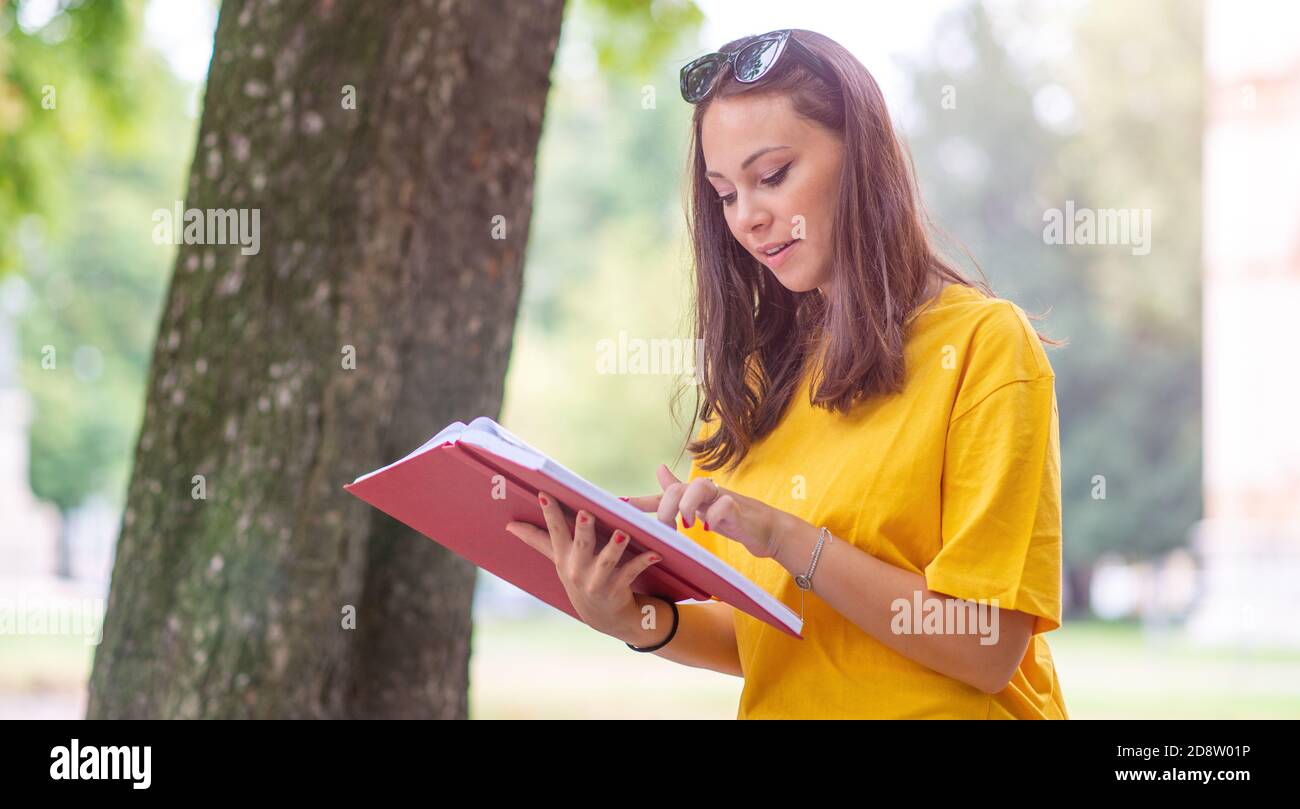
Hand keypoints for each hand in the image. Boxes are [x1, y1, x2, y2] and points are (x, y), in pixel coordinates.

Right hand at [504, 491, 661, 639]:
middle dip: (583, 529)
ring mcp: (597, 582)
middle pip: (581, 545)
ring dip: (615, 547)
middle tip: (586, 512)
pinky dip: (643, 561)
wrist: (604, 618)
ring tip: (622, 532)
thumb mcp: (558, 560)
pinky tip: (655, 552)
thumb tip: (509, 524)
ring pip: (607, 561)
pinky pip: (631, 572)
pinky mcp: (617, 589)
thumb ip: (536, 539)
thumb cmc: (580, 578)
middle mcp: (578, 569)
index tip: (545, 495)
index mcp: (564, 557)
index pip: (555, 532)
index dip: (550, 514)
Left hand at [623, 464, 790, 559]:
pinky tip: (710, 528)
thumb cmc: (732, 517)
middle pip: (678, 488)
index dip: (642, 501)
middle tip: (668, 529)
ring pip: (699, 487)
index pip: (664, 494)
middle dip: (666, 509)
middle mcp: (706, 492)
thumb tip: (659, 469)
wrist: (768, 528)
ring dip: (687, 506)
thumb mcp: (701, 507)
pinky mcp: (740, 509)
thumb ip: (679, 492)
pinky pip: (725, 505)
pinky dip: (714, 516)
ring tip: (687, 526)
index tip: (620, 507)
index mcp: (694, 495)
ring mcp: (723, 498)